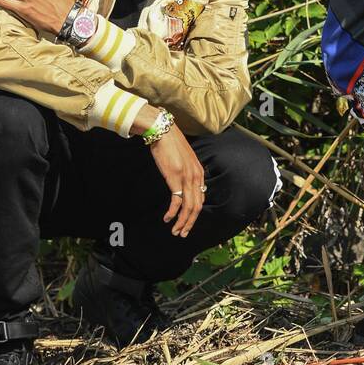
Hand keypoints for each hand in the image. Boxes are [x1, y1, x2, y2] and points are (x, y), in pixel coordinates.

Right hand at [142, 116, 204, 237]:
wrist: (162, 131)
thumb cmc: (170, 144)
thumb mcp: (182, 159)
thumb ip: (185, 171)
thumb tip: (181, 183)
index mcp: (199, 172)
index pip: (201, 198)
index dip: (194, 213)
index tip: (187, 222)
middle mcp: (196, 176)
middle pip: (197, 206)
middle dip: (190, 223)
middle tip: (182, 233)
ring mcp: (186, 178)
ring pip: (189, 207)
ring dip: (182, 222)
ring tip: (175, 231)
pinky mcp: (175, 178)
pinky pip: (176, 202)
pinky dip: (172, 213)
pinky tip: (167, 218)